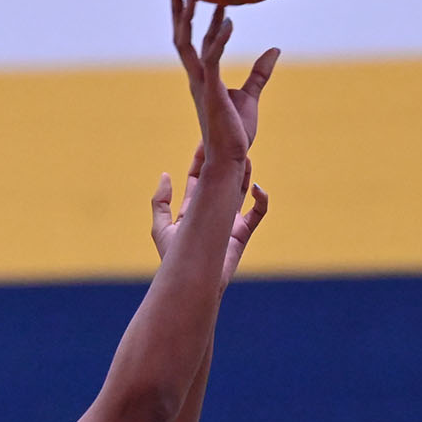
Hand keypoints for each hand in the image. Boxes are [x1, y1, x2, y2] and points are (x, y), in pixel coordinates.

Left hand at [151, 150, 269, 283]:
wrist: (192, 281)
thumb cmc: (173, 259)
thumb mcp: (161, 227)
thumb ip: (161, 202)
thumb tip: (166, 174)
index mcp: (193, 208)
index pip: (198, 178)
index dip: (200, 159)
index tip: (203, 141)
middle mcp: (213, 211)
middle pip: (220, 179)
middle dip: (223, 160)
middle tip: (226, 140)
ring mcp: (229, 221)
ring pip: (240, 190)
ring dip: (244, 173)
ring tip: (246, 156)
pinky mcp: (242, 232)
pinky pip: (258, 212)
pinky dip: (261, 198)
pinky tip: (256, 187)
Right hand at [170, 0, 276, 166]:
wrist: (231, 157)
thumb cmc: (236, 132)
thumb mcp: (250, 96)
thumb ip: (259, 72)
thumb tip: (274, 49)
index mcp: (202, 78)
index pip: (193, 42)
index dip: (193, 17)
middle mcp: (196, 78)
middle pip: (181, 37)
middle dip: (178, 11)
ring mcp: (201, 84)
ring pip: (188, 44)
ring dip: (190, 18)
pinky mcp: (212, 91)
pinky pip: (212, 58)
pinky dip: (219, 39)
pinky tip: (230, 21)